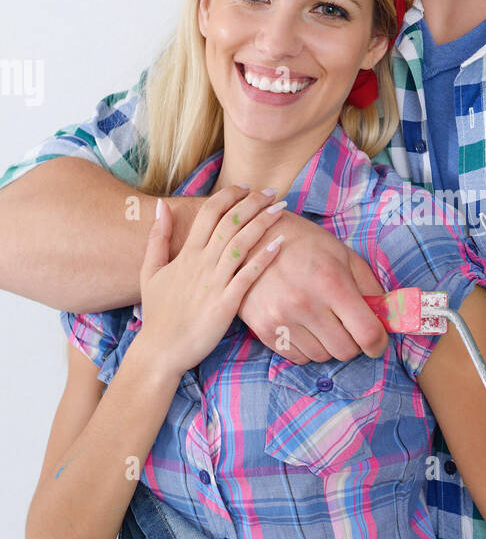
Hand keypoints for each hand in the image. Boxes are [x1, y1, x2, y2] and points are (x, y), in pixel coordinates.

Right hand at [138, 187, 287, 379]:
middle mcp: (200, 264)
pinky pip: (248, 276)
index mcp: (185, 255)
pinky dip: (264, 258)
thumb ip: (157, 237)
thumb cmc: (158, 314)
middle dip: (252, 203)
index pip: (209, 214)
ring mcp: (214, 284)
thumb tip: (162, 206)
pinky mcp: (225, 304)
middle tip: (272, 191)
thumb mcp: (151, 272)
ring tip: (280, 209)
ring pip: (241, 244)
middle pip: (230, 223)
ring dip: (262, 223)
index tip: (245, 187)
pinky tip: (280, 244)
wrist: (160, 351)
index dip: (228, 196)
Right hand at [235, 210, 388, 363]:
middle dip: (353, 342)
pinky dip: (305, 348)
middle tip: (347, 327)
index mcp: (332, 283)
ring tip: (322, 322)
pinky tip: (303, 326)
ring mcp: (282, 320)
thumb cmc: (305, 244)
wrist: (253, 239)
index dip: (378, 343)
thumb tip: (386, 316)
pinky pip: (297, 357)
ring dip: (328, 345)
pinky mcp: (264, 330)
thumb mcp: (344, 254)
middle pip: (345, 351)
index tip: (376, 342)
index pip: (367, 333)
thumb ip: (369, 286)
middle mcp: (306, 305)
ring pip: (321, 357)